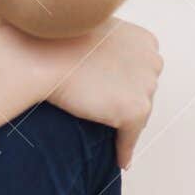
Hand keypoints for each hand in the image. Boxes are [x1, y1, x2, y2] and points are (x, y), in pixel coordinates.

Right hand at [42, 16, 162, 169]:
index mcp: (145, 40)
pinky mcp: (135, 110)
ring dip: (124, 125)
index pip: (143, 70)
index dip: (126, 84)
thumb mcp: (92, 33)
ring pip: (138, 115)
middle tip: (107, 116)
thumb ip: (109, 50)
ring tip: (111, 138)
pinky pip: (131, 137)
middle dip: (126, 102)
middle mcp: (152, 61)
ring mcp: (145, 86)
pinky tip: (121, 161)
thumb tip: (108, 74)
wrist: (42, 56)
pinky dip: (124, 150)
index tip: (114, 95)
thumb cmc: (57, 43)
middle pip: (144, 93)